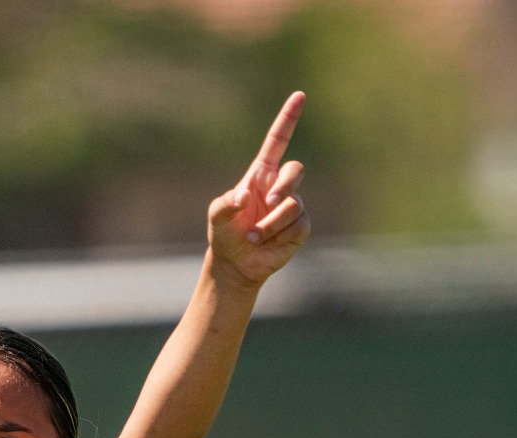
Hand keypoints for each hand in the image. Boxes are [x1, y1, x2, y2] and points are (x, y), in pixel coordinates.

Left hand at [209, 91, 309, 288]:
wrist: (236, 263)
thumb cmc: (225, 233)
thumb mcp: (217, 215)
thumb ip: (226, 203)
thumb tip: (246, 199)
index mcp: (261, 174)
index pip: (278, 141)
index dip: (288, 119)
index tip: (299, 96)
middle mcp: (279, 187)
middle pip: (296, 171)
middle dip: (285, 185)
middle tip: (270, 202)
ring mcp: (291, 206)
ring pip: (292, 206)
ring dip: (270, 223)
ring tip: (253, 236)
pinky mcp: (299, 228)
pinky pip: (298, 225)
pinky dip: (278, 235)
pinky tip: (264, 243)